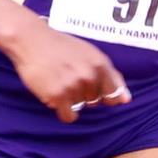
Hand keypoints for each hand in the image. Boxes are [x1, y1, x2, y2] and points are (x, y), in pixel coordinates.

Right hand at [10, 24, 130, 123]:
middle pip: (95, 102)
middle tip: (68, 77)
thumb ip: (111, 76)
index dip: (103, 95)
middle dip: (83, 94)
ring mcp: (74, 86)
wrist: (31, 40)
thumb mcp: (90, 54)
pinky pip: (68, 116)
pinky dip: (61, 110)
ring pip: (80, 108)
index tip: (91, 87)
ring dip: (69, 100)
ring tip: (58, 80)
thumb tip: (126, 100)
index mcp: (101, 64)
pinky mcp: (58, 95)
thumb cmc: (61, 47)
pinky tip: (53, 93)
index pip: (114, 95)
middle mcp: (90, 76)